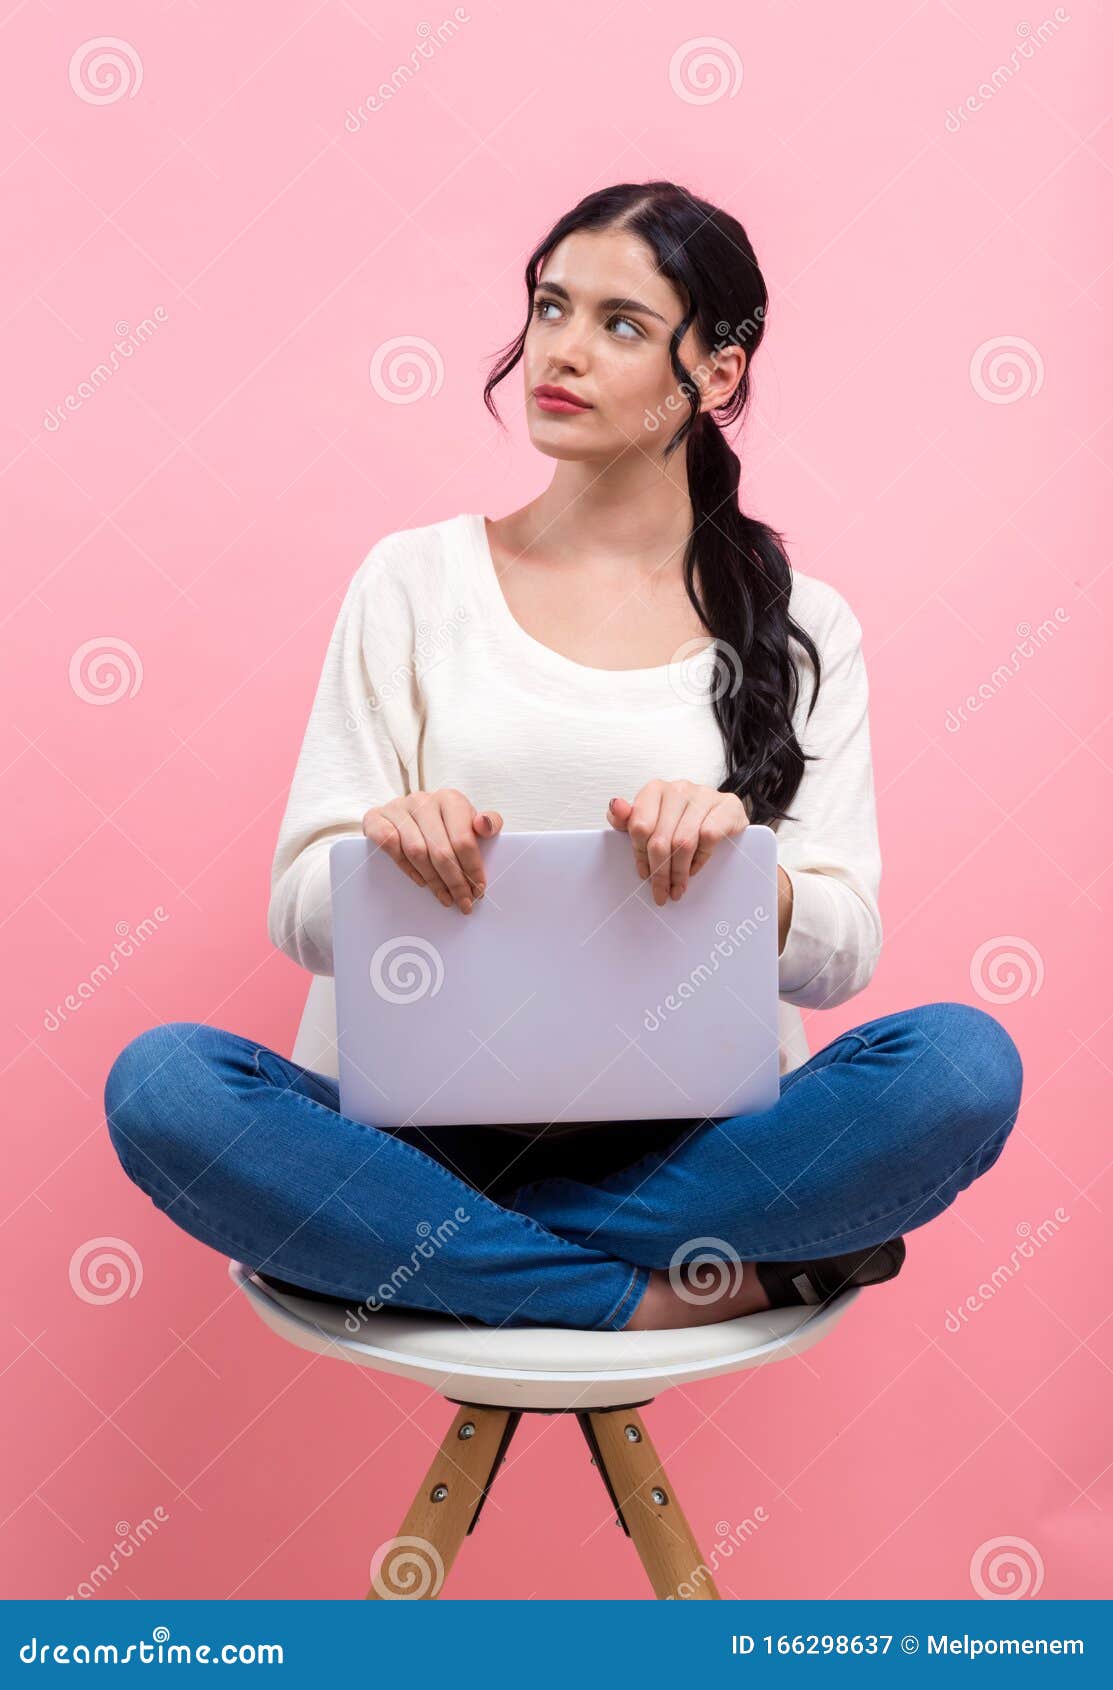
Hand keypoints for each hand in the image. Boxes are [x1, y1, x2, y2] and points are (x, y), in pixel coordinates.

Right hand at [362, 789, 503, 913]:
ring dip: (433, 880)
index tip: (479, 890)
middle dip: (455, 882)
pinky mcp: (376, 818)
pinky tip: (420, 881)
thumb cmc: (441, 823)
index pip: (464, 839)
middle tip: (463, 902)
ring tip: (445, 897)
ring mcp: (398, 808)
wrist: (403, 814)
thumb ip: (488, 823)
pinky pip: (390, 846)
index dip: (473, 868)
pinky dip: (406, 868)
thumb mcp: (467, 821)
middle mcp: (423, 800)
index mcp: (450, 799)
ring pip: (416, 852)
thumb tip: (486, 826)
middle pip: (441, 850)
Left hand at [607, 780, 748, 906]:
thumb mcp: (652, 820)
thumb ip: (627, 818)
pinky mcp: (726, 806)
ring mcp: (704, 795)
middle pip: (661, 838)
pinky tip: (694, 869)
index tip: (645, 875)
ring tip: (677, 888)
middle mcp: (678, 789)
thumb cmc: (682, 819)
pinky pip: (708, 837)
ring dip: (679, 872)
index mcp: (655, 790)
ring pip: (684, 841)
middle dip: (660, 872)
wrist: (723, 813)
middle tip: (661, 892)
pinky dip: (700, 859)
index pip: (640, 826)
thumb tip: (615, 806)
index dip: (640, 855)